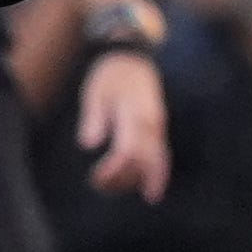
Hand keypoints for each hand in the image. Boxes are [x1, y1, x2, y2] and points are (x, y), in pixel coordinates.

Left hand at [76, 48, 170, 201]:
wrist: (132, 59)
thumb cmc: (111, 76)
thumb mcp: (96, 92)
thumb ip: (94, 118)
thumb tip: (88, 144)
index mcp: (134, 114)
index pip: (127, 151)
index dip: (113, 170)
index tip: (96, 177)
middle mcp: (151, 123)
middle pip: (143, 161)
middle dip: (124, 180)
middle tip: (102, 188)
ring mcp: (159, 127)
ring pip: (157, 162)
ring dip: (140, 181)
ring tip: (119, 192)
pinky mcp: (160, 130)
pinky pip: (163, 156)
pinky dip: (158, 175)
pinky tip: (151, 192)